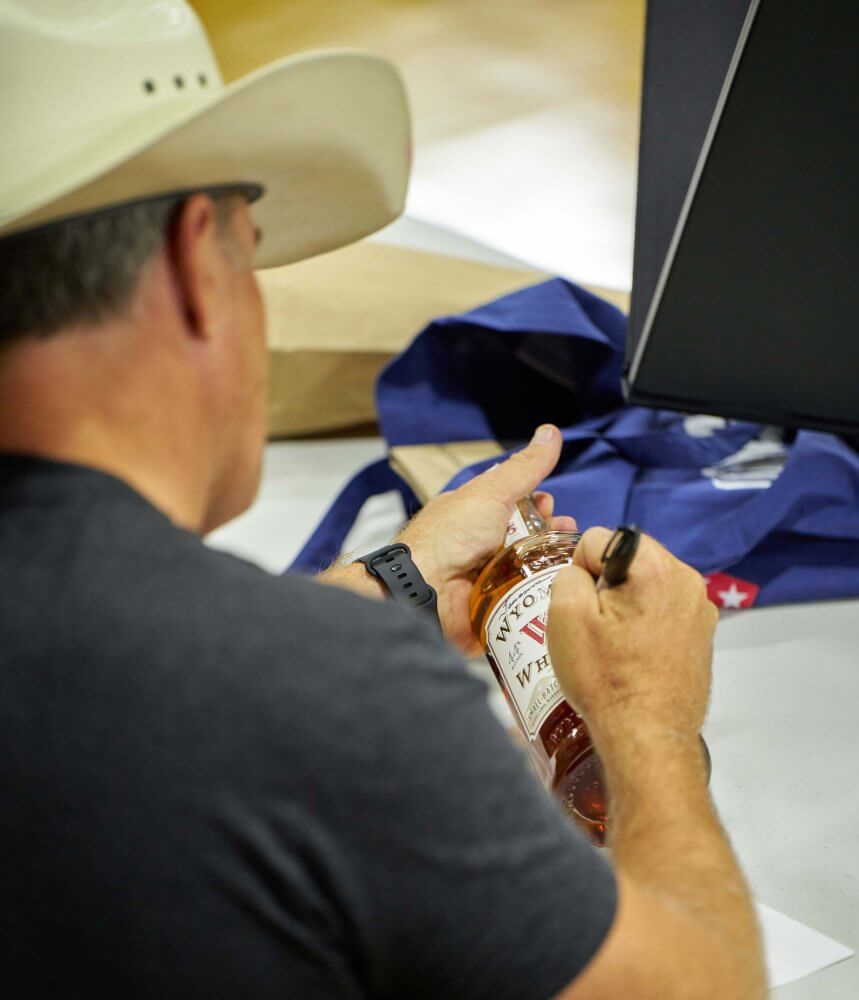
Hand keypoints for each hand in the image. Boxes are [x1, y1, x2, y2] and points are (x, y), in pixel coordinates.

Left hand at [401, 424, 574, 654]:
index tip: (553, 506)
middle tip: (565, 534)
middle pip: (524, 536)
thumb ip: (525, 468)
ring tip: (568, 562)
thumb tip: (551, 432)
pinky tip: (558, 588)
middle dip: (549, 534)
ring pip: (526, 568)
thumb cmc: (451, 536)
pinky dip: (539, 593)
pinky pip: (521, 599)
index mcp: (474, 514)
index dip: (536, 504)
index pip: (512, 504)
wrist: (425, 589)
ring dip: (549, 564)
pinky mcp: (490, 605)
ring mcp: (484, 575)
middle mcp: (478, 543)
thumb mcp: (492, 492)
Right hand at [547, 528, 716, 757]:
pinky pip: (664, 610)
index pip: (599, 539)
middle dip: (606, 584)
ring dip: (626, 604)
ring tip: (615, 645)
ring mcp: (701, 609)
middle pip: (628, 559)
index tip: (582, 607)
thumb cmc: (605, 677)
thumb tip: (585, 572)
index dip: (579, 570)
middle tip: (596, 627)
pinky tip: (635, 656)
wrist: (648, 736)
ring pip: (647, 585)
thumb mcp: (565, 615)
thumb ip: (570, 572)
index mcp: (655, 566)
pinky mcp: (704, 635)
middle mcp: (687, 579)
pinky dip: (646, 623)